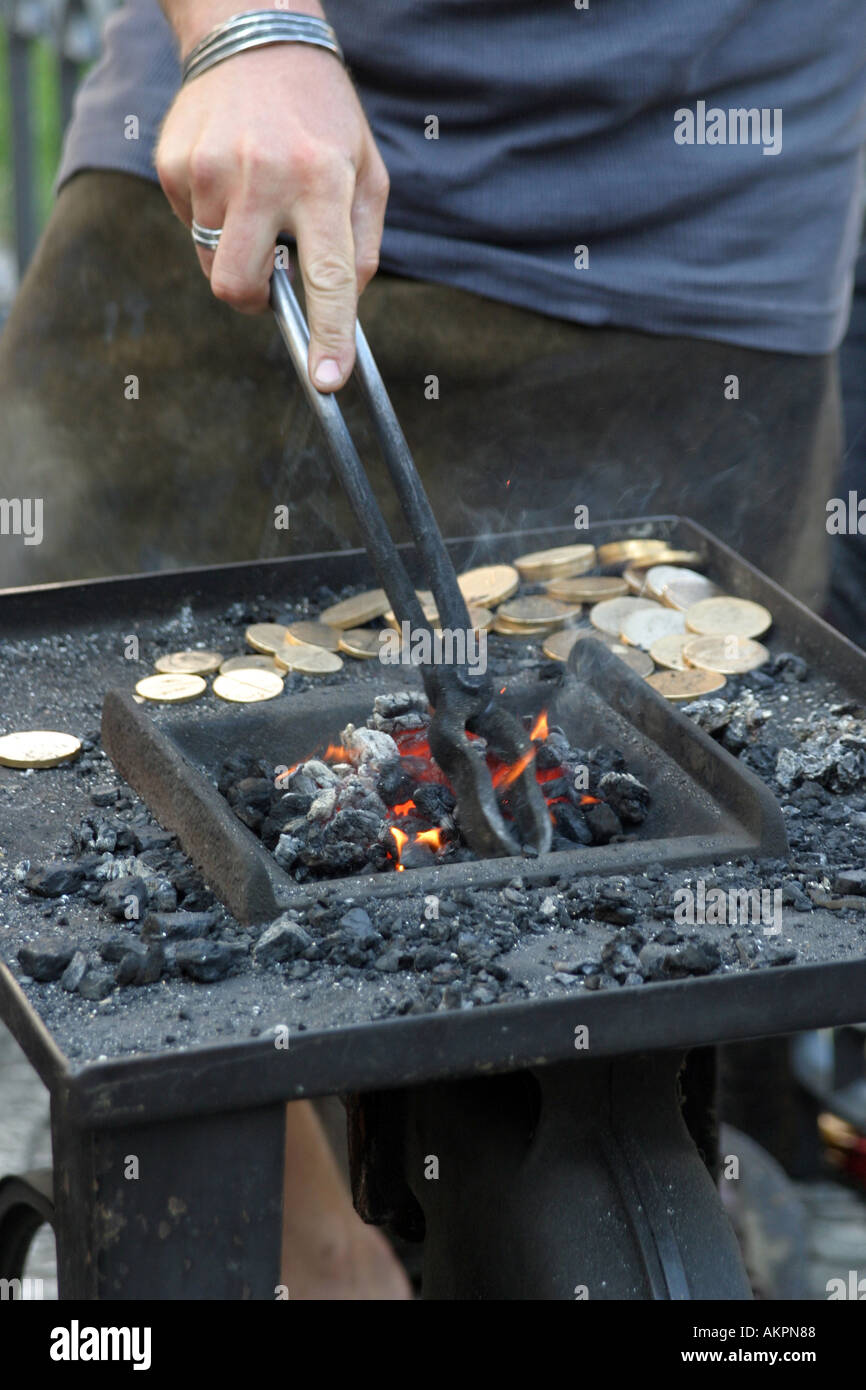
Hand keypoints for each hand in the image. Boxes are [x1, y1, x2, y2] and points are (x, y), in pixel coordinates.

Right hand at [156, 44, 388, 389]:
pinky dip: (212, 217)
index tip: (327, 381)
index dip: (328, 336)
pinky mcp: (174, 164)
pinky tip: (231, 174)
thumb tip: (341, 312)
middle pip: (238, 288)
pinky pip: (189, 225)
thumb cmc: (323, 120)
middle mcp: (263, 176)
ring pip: (211, 261)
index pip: (328, 278)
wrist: (256, 38)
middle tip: (272, 271)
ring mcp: (210, 169)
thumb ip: (361, 249)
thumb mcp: (367, 175)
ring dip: (236, 249)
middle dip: (254, 298)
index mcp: (322, 181)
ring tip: (256, 198)